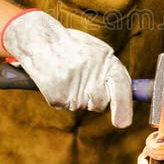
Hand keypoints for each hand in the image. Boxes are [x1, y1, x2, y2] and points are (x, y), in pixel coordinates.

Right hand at [1, 9, 132, 127]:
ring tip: (66, 75)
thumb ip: (110, 70)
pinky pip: (64, 105)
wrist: (40, 40)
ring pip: (81, 106)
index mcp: (106, 61)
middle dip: (94, 100)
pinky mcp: (58, 97)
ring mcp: (75, 88)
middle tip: (81, 82)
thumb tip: (123, 95)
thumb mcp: (96, 50)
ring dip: (74, 96)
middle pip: (100, 104)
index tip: (122, 123)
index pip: (121, 87)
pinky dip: (60, 96)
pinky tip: (55, 79)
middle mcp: (92, 75)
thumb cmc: (70, 45)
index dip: (124, 108)